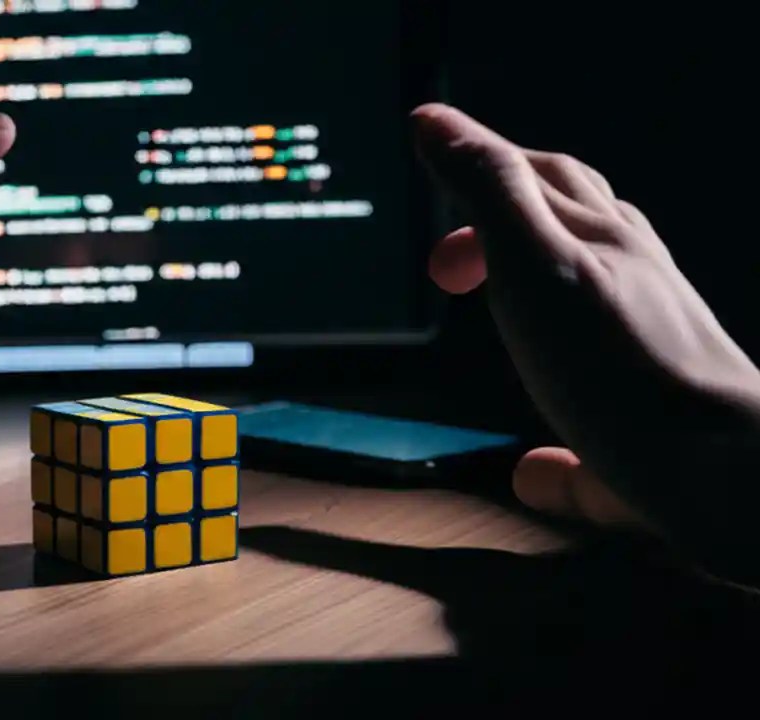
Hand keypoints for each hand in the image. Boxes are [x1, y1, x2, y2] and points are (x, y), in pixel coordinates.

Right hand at [413, 104, 759, 576]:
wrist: (727, 472)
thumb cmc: (624, 367)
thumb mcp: (535, 259)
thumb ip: (488, 189)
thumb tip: (434, 123)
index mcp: (599, 240)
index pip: (536, 173)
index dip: (476, 158)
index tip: (424, 151)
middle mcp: (628, 288)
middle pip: (569, 230)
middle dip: (505, 218)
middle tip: (450, 251)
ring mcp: (642, 360)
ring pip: (590, 311)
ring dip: (537, 300)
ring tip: (498, 311)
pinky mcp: (643, 443)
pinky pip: (592, 436)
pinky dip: (553, 447)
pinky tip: (529, 470)